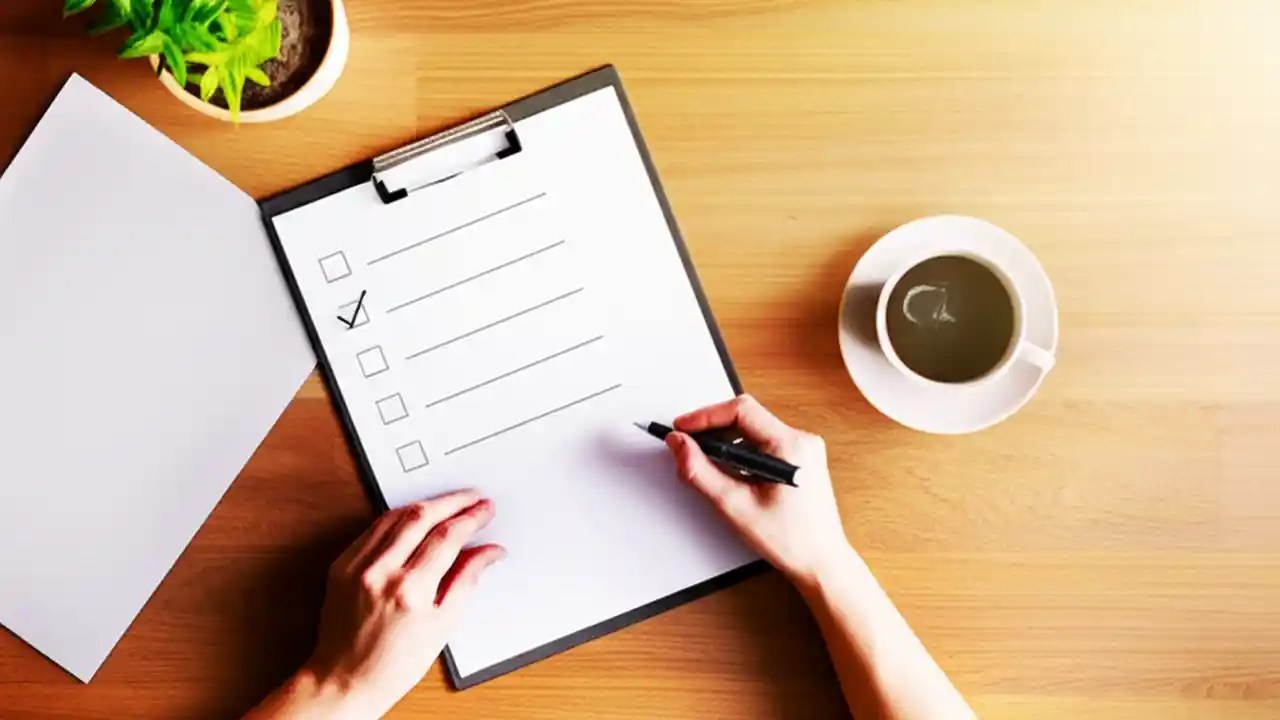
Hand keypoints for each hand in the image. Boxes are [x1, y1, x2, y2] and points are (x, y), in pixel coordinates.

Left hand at [272, 492, 504, 717]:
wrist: (345, 679)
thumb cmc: (392, 664)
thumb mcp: (443, 625)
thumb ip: (467, 580)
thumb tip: (489, 552)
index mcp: (410, 591)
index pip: (447, 537)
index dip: (471, 518)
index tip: (484, 510)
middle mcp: (381, 572)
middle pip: (422, 516)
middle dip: (453, 502)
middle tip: (473, 498)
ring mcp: (357, 566)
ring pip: (395, 515)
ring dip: (426, 504)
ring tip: (448, 503)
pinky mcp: (341, 565)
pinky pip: (373, 528)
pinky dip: (398, 517)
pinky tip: (414, 517)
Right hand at [666, 395, 847, 584]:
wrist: (821, 561)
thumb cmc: (791, 540)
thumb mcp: (735, 506)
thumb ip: (700, 472)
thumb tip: (679, 445)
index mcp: (791, 446)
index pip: (741, 410)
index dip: (705, 416)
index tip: (682, 428)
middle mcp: (801, 440)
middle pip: (746, 417)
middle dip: (712, 429)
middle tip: (687, 446)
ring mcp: (803, 448)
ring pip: (753, 429)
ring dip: (725, 441)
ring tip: (704, 463)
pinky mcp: (800, 458)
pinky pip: (763, 442)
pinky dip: (740, 450)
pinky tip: (728, 471)